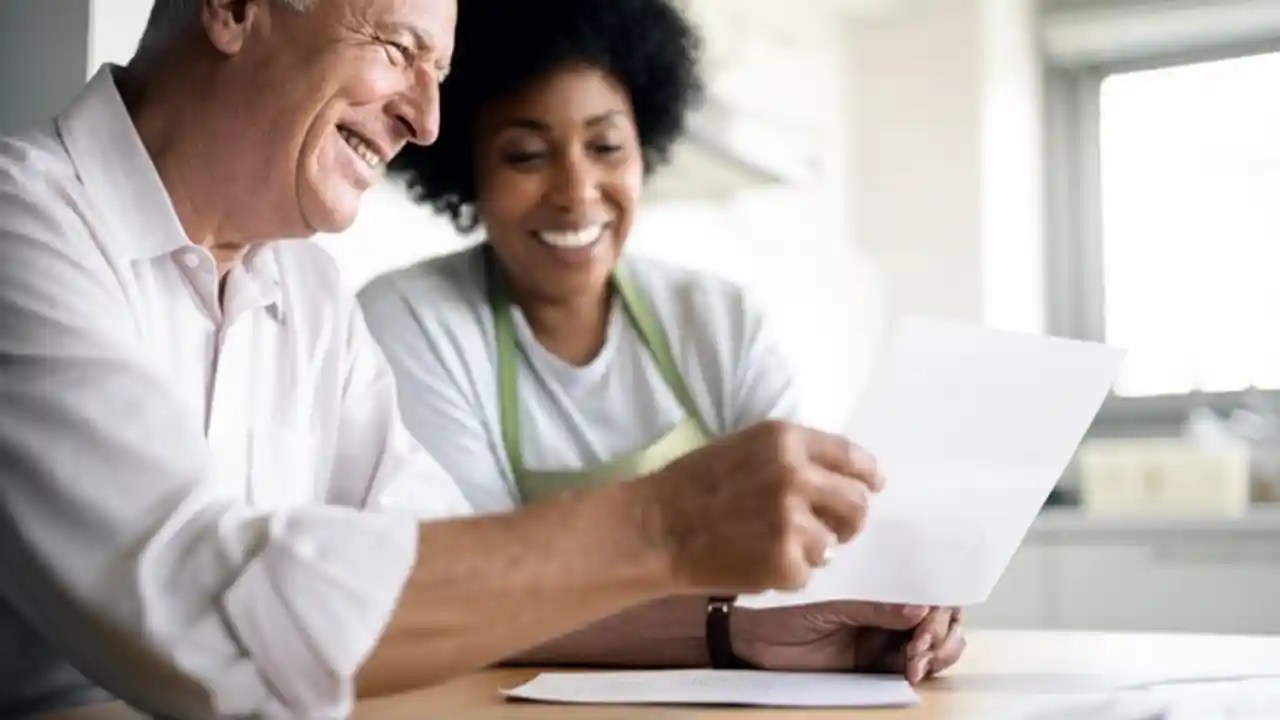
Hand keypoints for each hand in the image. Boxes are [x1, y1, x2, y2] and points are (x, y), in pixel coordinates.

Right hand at [636, 421, 882, 593]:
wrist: (656, 527)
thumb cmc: (692, 485)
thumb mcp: (745, 449)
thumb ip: (791, 459)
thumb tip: (839, 483)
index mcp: (786, 440)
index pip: (850, 457)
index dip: (866, 475)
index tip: (872, 487)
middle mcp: (796, 475)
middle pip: (856, 504)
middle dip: (849, 521)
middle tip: (833, 531)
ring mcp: (793, 520)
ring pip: (830, 545)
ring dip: (808, 550)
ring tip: (768, 545)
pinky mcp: (785, 560)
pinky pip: (806, 574)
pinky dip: (786, 575)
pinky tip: (755, 563)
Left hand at [730, 602, 965, 683]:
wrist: (750, 639)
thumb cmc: (781, 606)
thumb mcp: (828, 603)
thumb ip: (872, 607)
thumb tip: (920, 608)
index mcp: (877, 581)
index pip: (927, 584)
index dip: (939, 602)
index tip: (928, 617)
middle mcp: (887, 606)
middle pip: (941, 615)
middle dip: (942, 632)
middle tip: (920, 646)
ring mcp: (884, 635)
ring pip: (937, 642)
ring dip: (940, 652)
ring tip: (915, 661)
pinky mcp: (876, 665)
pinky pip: (915, 666)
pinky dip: (925, 668)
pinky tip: (912, 671)